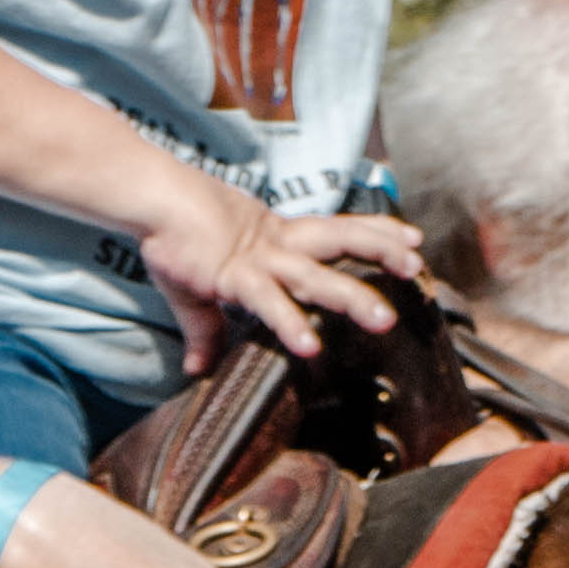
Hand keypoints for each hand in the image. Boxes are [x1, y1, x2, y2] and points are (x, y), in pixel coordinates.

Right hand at [138, 190, 425, 375]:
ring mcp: (258, 259)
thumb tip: (197, 368)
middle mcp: (276, 245)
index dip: (376, 232)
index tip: (413, 239)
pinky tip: (311, 346)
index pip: (337, 229)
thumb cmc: (172, 235)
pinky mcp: (232, 275)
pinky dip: (289, 323)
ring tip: (385, 319)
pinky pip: (268, 302)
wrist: (149, 199)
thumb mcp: (194, 289)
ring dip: (353, 297)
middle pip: (341, 241)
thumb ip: (205, 329)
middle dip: (382, 253)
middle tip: (419, 267)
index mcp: (275, 238)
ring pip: (316, 277)